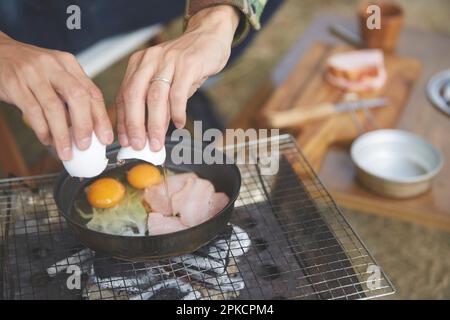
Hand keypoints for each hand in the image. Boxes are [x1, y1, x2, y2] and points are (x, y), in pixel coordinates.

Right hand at [0, 33, 112, 159]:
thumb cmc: (31, 69)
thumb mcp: (57, 74)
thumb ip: (73, 95)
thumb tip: (90, 128)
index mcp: (69, 64)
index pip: (92, 92)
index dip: (101, 118)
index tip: (105, 137)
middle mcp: (53, 66)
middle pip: (77, 97)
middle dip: (84, 125)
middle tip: (85, 145)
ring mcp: (33, 73)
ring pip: (54, 107)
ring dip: (62, 134)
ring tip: (65, 150)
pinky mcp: (15, 83)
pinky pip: (33, 111)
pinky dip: (42, 130)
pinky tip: (47, 139)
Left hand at [115, 5, 238, 150]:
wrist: (209, 37)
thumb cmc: (186, 63)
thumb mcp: (165, 78)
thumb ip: (155, 100)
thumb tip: (149, 131)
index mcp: (138, 64)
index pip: (124, 95)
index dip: (123, 121)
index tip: (125, 140)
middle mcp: (149, 60)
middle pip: (134, 96)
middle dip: (135, 125)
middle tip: (138, 145)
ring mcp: (168, 61)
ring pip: (155, 97)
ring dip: (155, 124)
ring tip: (156, 142)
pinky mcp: (187, 64)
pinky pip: (178, 93)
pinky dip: (177, 112)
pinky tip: (179, 124)